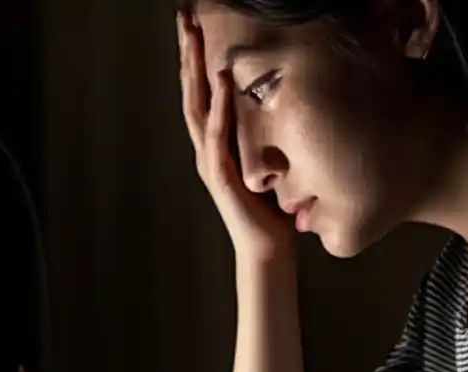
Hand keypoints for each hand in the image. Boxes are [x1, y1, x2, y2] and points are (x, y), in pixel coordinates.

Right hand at [177, 11, 294, 261]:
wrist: (268, 252)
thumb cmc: (271, 212)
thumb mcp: (269, 164)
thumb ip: (266, 138)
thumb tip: (285, 107)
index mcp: (216, 145)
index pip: (202, 93)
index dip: (195, 60)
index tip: (193, 27)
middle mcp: (207, 149)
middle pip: (191, 91)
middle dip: (187, 53)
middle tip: (183, 19)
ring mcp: (210, 162)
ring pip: (197, 107)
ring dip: (195, 70)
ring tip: (193, 38)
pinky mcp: (221, 176)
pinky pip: (218, 134)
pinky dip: (221, 105)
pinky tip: (223, 78)